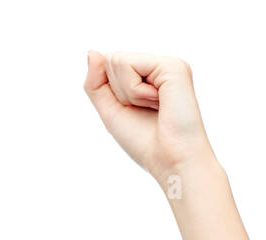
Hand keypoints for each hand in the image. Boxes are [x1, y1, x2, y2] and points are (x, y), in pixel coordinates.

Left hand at [83, 50, 215, 181]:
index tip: (135, 111)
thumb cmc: (145, 142)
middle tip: (144, 110)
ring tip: (153, 107)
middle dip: (117, 91)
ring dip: (127, 92)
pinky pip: (128, 65)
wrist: (172, 161)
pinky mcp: (172, 65)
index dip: (111, 93)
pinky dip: (134, 91)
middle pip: (111, 59)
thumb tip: (92, 52)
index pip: (109, 66)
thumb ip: (96, 83)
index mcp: (148, 76)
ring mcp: (168, 64)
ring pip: (116, 60)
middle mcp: (159, 66)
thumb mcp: (110, 111)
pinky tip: (159, 102)